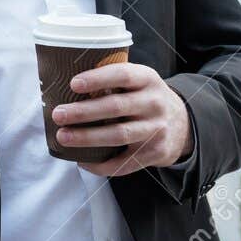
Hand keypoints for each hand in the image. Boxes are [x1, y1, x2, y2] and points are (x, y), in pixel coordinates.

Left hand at [52, 63, 193, 177]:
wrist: (182, 125)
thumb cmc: (145, 98)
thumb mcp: (139, 80)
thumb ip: (114, 77)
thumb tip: (66, 80)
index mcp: (148, 79)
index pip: (123, 75)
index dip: (98, 79)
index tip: (73, 84)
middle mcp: (154, 103)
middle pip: (116, 107)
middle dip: (84, 112)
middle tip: (58, 114)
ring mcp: (156, 129)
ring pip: (118, 135)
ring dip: (87, 138)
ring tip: (63, 137)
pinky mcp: (155, 153)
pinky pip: (125, 162)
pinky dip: (101, 165)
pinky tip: (82, 161)